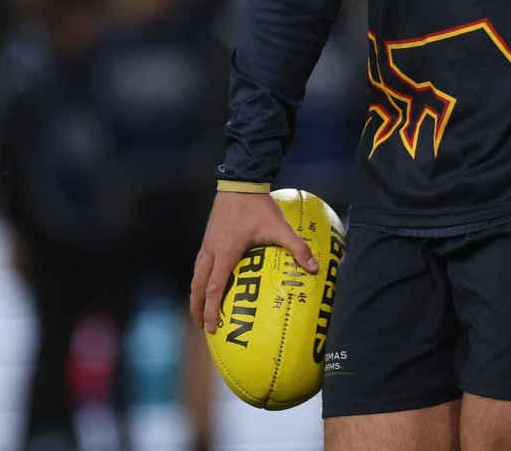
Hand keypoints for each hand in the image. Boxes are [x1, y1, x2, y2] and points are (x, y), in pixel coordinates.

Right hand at [189, 191, 318, 333]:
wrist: (240, 182)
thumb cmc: (258, 206)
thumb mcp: (279, 227)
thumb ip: (297, 248)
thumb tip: (314, 268)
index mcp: (225, 253)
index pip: (214, 288)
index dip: (211, 310)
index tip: (210, 327)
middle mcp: (211, 251)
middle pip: (198, 286)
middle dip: (197, 308)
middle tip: (202, 327)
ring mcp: (207, 244)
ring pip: (196, 274)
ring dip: (196, 294)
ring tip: (200, 309)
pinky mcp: (208, 237)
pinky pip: (200, 264)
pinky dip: (200, 279)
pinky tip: (206, 283)